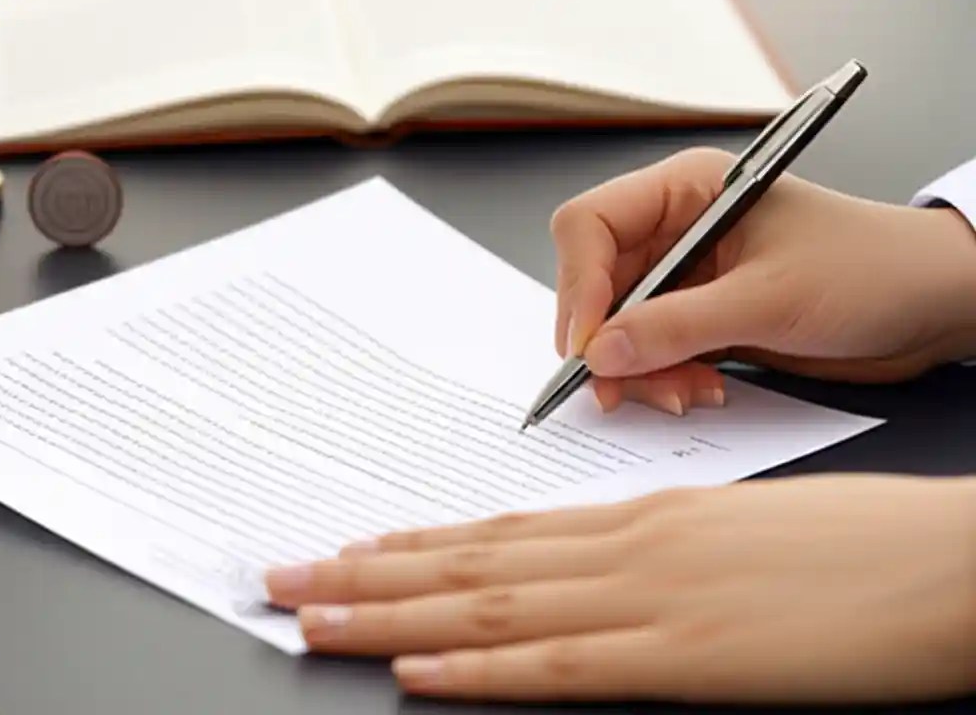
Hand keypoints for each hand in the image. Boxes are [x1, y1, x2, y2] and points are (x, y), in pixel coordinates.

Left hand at [264, 475, 975, 704]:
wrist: (956, 560)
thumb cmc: (865, 547)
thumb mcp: (747, 532)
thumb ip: (667, 550)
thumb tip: (603, 568)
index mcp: (644, 519)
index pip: (502, 529)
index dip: (417, 543)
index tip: (352, 548)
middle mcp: (627, 548)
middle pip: (471, 562)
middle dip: (366, 572)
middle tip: (282, 575)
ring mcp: (650, 600)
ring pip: (490, 606)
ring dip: (388, 613)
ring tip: (309, 614)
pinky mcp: (688, 658)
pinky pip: (559, 666)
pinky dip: (478, 671)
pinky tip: (417, 672)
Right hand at [551, 147, 975, 415]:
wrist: (931, 306)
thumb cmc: (871, 271)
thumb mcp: (769, 301)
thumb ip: (677, 327)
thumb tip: (600, 353)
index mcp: (687, 189)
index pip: (590, 226)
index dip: (580, 286)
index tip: (589, 345)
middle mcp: (676, 228)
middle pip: (596, 283)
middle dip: (609, 341)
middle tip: (618, 389)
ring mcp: (685, 275)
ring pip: (618, 327)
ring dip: (639, 370)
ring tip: (685, 394)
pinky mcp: (699, 316)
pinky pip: (650, 351)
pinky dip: (663, 378)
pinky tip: (701, 391)